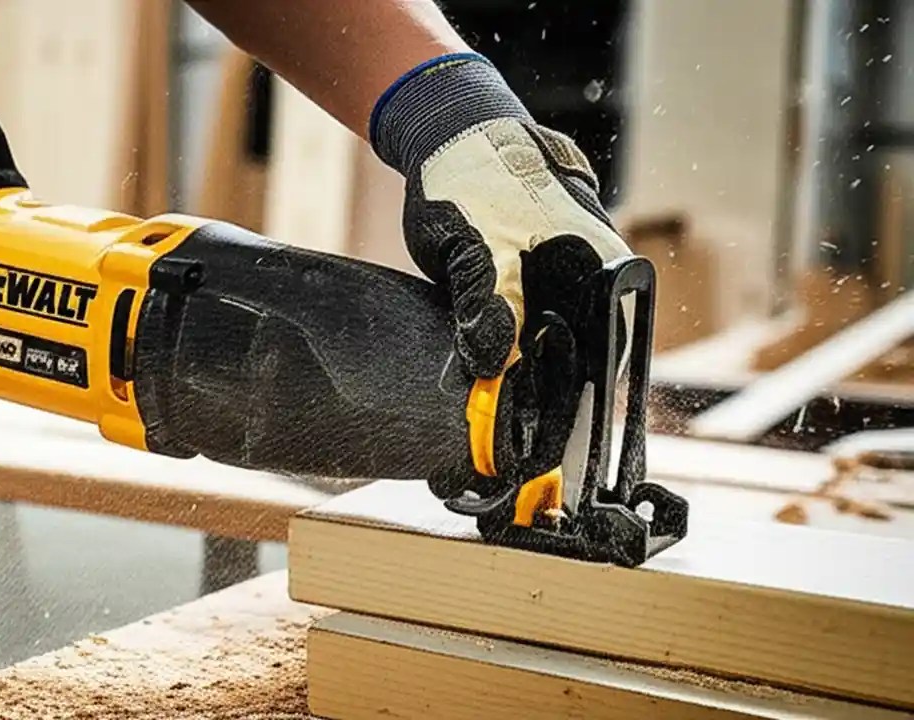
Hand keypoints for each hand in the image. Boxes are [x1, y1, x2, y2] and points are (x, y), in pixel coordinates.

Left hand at [372, 55, 631, 491]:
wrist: (460, 138)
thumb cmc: (476, 179)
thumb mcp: (476, 241)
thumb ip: (488, 301)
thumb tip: (495, 365)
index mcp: (602, 269)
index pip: (611, 359)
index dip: (596, 418)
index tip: (578, 468)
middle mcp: (596, 285)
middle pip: (590, 371)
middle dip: (569, 425)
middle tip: (546, 480)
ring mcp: (567, 292)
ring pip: (562, 366)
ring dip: (544, 409)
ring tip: (529, 464)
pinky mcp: (535, 297)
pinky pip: (536, 350)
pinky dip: (524, 383)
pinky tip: (510, 417)